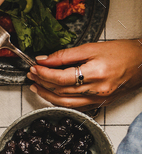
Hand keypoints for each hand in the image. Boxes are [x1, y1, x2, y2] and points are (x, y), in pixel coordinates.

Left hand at [27, 39, 141, 107]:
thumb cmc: (123, 52)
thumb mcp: (93, 47)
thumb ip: (66, 55)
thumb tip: (44, 60)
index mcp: (96, 73)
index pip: (61, 76)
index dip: (44, 73)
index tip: (34, 67)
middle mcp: (97, 89)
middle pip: (61, 91)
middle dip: (42, 83)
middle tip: (31, 75)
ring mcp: (99, 99)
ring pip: (65, 103)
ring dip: (47, 95)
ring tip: (36, 86)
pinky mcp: (100, 104)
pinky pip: (76, 107)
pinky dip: (61, 101)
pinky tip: (52, 95)